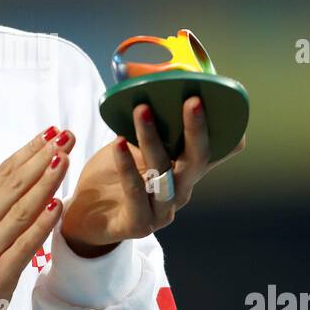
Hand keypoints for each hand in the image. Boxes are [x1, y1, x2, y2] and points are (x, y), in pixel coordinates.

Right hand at [0, 125, 73, 309]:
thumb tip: (20, 182)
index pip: (3, 174)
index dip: (28, 151)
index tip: (50, 132)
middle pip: (15, 184)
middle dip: (43, 157)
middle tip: (66, 136)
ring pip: (21, 209)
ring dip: (45, 182)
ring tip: (65, 159)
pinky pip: (24, 243)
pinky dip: (42, 222)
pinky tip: (58, 205)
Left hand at [59, 96, 244, 257]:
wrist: (85, 218)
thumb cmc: (110, 177)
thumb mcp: (132, 146)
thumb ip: (148, 127)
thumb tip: (151, 84)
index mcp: (184, 173)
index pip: (214, 152)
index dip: (224, 130)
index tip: (221, 102)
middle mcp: (180, 192)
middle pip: (197, 160)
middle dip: (196, 129)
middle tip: (192, 99)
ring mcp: (162, 212)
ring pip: (163, 173)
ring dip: (153, 139)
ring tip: (142, 109)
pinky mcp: (138, 225)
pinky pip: (135, 193)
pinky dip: (127, 166)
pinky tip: (119, 142)